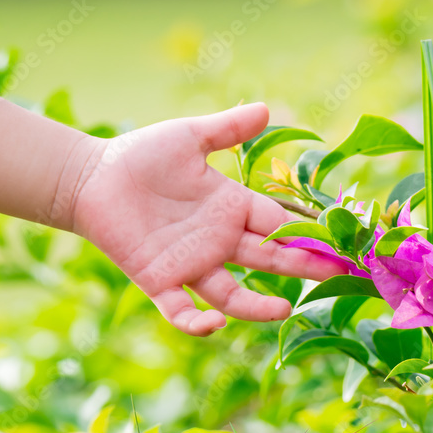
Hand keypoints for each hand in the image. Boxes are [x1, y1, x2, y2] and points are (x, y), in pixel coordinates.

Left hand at [69, 103, 343, 335]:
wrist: (91, 177)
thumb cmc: (140, 155)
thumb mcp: (189, 137)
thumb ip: (227, 129)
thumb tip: (267, 108)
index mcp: (231, 207)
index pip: (279, 221)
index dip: (308, 230)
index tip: (341, 240)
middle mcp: (218, 240)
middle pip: (269, 258)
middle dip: (303, 266)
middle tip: (338, 273)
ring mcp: (191, 263)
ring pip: (232, 293)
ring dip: (257, 305)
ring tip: (284, 310)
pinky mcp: (159, 280)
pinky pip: (180, 310)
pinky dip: (196, 322)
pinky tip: (215, 323)